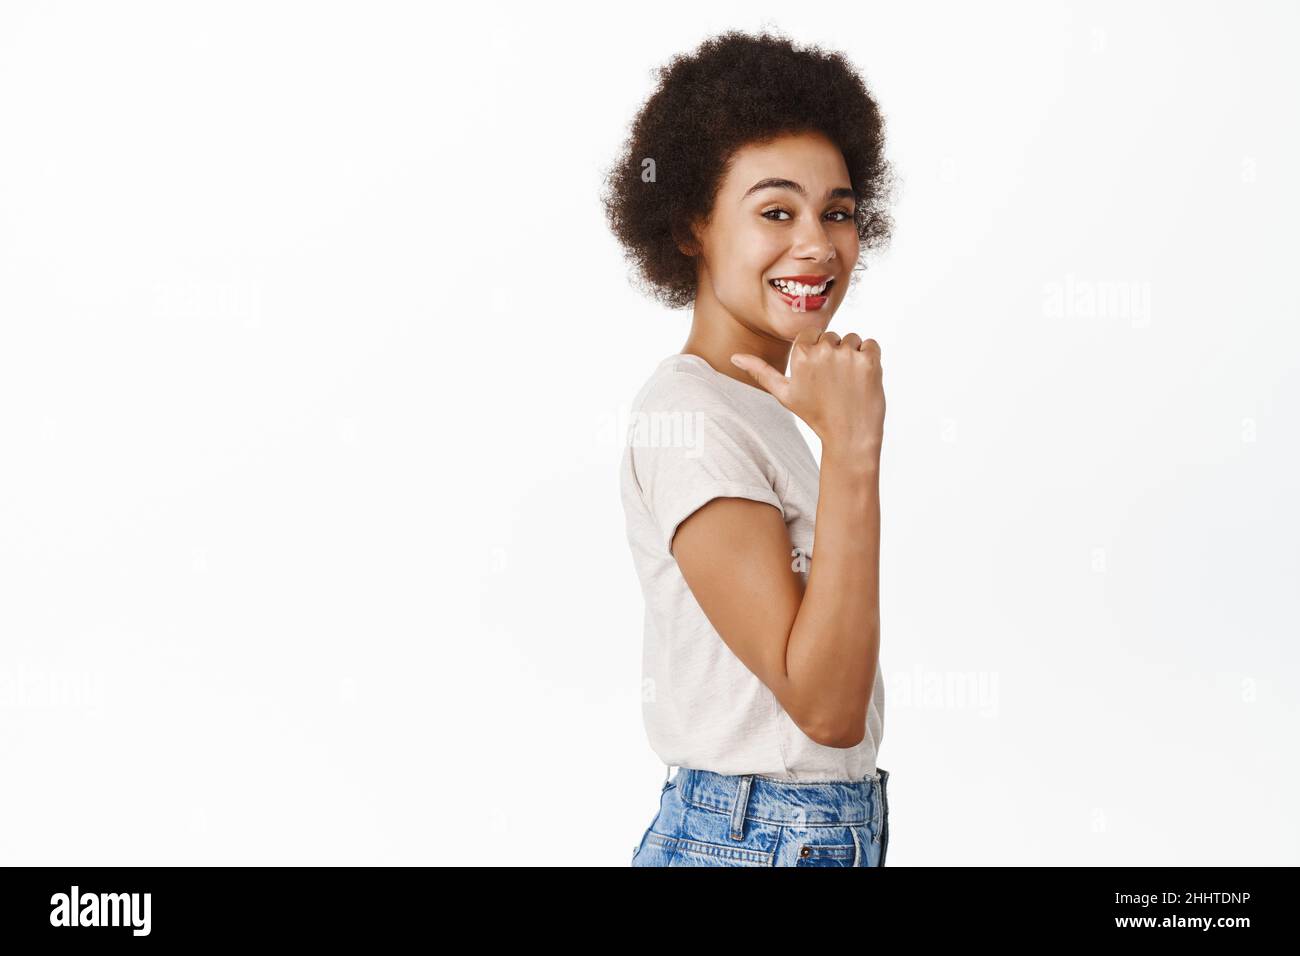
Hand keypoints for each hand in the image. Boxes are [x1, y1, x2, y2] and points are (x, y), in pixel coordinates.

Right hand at [731, 327, 884, 457]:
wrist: (850, 437)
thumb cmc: (815, 415)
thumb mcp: (784, 394)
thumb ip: (761, 371)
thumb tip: (733, 357)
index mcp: (801, 355)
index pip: (811, 333)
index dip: (817, 352)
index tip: (819, 374)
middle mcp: (823, 350)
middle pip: (832, 335)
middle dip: (835, 354)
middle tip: (834, 383)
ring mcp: (847, 354)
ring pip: (852, 339)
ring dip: (853, 356)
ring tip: (848, 383)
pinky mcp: (870, 360)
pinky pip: (871, 344)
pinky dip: (870, 359)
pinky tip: (863, 381)